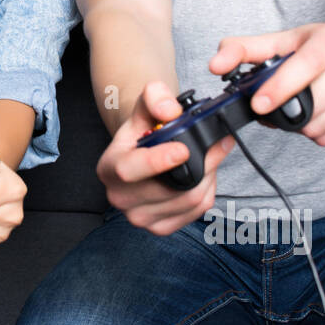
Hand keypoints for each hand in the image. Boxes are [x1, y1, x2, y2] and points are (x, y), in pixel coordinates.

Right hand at [97, 81, 236, 235]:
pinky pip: (197, 212)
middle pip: (169, 190)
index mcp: (109, 168)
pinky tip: (203, 175)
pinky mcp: (161, 228)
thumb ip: (155, 97)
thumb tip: (169, 110)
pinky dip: (208, 191)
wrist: (142, 155)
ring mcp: (141, 217)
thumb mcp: (144, 107)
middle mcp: (120, 198)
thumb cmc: (143, 132)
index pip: (128, 171)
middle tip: (216, 144)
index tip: (183, 150)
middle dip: (200, 165)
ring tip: (209, 157)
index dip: (157, 162)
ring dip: (208, 176)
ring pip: (189, 200)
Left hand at [209, 20, 324, 147]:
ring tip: (299, 105)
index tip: (259, 104)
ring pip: (320, 125)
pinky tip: (318, 112)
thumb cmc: (321, 44)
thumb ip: (243, 49)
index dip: (280, 88)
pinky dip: (317, 131)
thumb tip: (215, 65)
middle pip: (312, 104)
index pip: (306, 66)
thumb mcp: (283, 40)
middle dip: (285, 110)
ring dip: (299, 124)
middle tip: (273, 103)